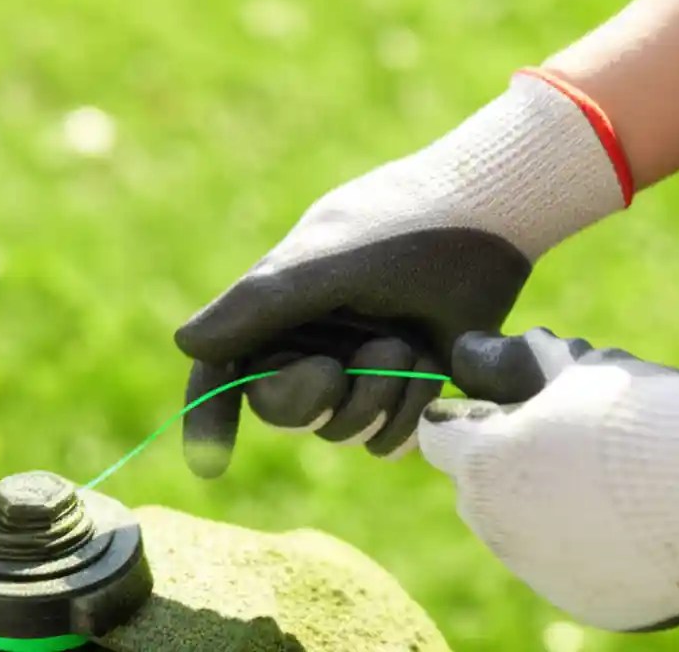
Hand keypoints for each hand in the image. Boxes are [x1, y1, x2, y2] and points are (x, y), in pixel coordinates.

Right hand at [176, 71, 630, 476]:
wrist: (493, 216)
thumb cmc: (402, 229)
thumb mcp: (322, 266)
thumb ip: (255, 306)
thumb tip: (185, 345)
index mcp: (277, 307)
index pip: (224, 370)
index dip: (210, 414)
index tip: (213, 461)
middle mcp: (312, 339)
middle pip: (282, 410)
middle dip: (313, 397)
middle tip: (338, 372)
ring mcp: (360, 364)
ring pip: (340, 428)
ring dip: (374, 399)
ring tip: (407, 346)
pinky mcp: (406, 385)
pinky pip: (388, 437)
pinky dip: (408, 413)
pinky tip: (431, 366)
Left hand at [418, 328, 678, 630]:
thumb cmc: (647, 411)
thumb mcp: (579, 369)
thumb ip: (525, 364)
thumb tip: (483, 350)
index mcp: (485, 466)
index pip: (436, 437)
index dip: (462, 418)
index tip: (493, 408)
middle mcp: (501, 529)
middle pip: (474, 493)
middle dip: (501, 467)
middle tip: (556, 441)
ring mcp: (544, 575)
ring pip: (520, 536)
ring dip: (543, 510)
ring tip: (604, 480)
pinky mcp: (591, 606)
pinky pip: (569, 573)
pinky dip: (587, 550)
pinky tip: (633, 523)